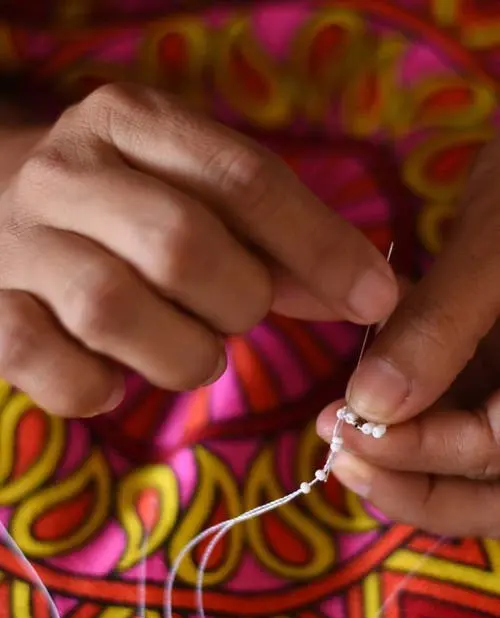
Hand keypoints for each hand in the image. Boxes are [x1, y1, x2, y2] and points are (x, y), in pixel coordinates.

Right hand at [0, 84, 396, 416]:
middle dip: (238, 302)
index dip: (319, 246)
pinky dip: (107, 388)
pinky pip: (60, 371)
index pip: (242, 177)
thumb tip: (367, 294)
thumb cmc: (124, 212)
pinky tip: (118, 374)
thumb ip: (274, 240)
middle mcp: (64, 172)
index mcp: (129, 123)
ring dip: (181, 352)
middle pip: (180, 246)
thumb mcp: (195, 197)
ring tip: (188, 350)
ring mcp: (16, 245)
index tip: (375, 300)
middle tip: (238, 315)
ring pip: (114, 309)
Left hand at [318, 136, 499, 536]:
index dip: (425, 451)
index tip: (352, 427)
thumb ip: (440, 328)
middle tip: (341, 457)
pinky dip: (408, 409)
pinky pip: (453, 412)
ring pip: (471, 462)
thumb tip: (371, 406)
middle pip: (492, 486)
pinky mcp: (493, 371)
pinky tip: (367, 383)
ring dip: (405, 457)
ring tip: (341, 435)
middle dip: (413, 481)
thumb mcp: (495, 251)